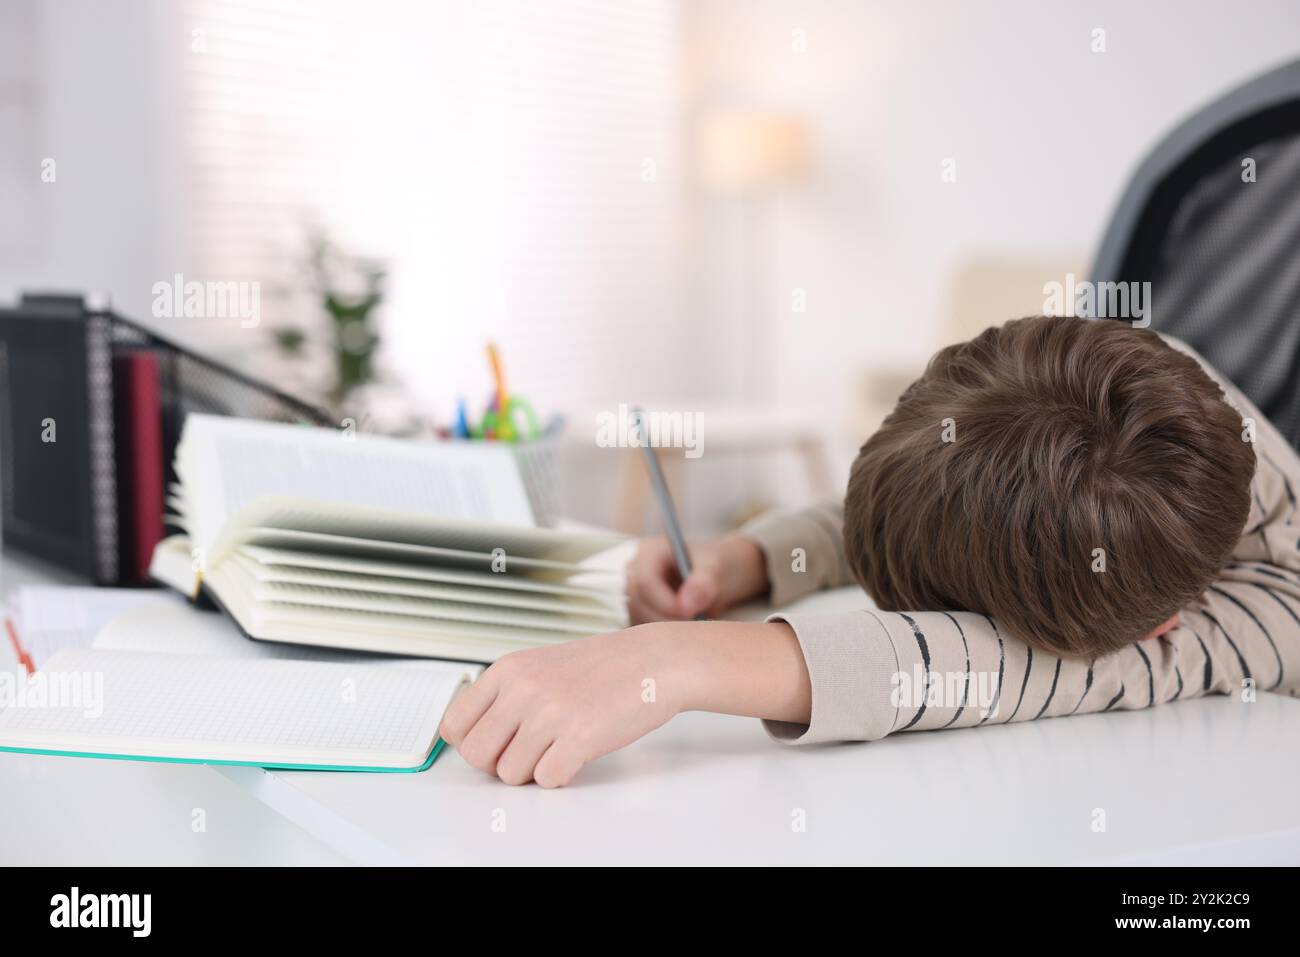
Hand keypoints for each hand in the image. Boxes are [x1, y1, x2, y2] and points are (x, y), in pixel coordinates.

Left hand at [438, 624, 686, 787]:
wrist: (654, 661)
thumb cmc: (603, 666)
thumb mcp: (540, 664)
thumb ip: (505, 694)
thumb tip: (475, 737)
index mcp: (508, 669)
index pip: (455, 724)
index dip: (473, 743)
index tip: (494, 745)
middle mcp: (523, 688)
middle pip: (476, 756)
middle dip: (498, 764)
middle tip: (527, 753)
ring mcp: (550, 713)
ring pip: (509, 774)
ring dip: (533, 771)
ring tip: (558, 748)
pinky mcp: (579, 737)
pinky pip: (546, 780)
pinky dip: (560, 775)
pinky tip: (577, 753)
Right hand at [625, 534, 768, 622]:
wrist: (718, 575)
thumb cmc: (715, 564)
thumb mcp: (714, 567)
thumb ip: (703, 583)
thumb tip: (686, 606)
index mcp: (649, 552)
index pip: (645, 582)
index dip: (665, 602)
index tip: (691, 614)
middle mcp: (635, 572)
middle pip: (639, 603)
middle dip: (666, 618)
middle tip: (696, 625)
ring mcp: (636, 594)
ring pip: (640, 619)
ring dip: (667, 629)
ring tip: (695, 624)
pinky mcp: (641, 613)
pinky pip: (646, 630)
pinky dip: (665, 635)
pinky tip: (687, 629)